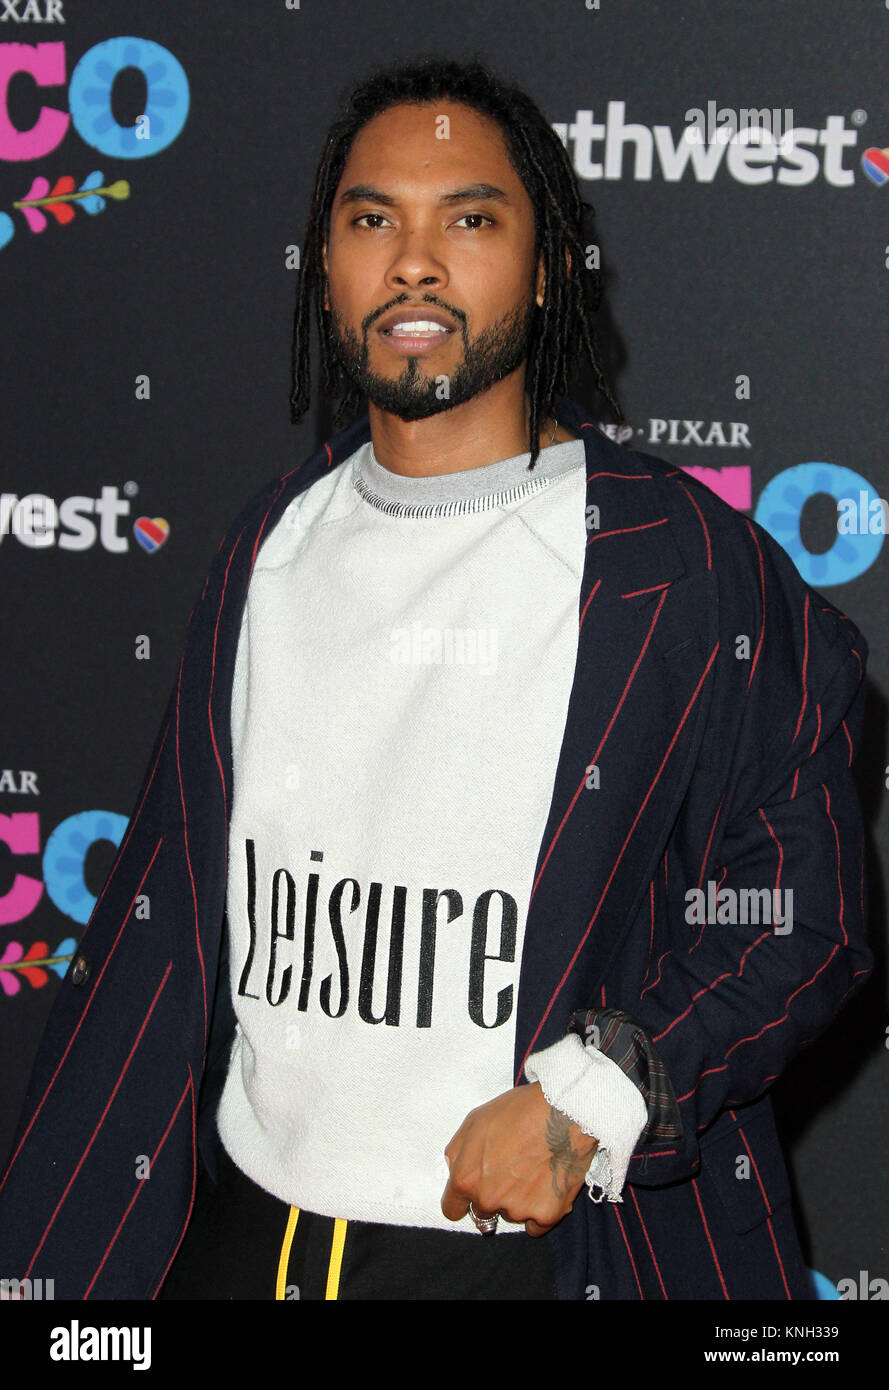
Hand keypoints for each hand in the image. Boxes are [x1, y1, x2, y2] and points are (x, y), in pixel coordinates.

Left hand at [440, 1082, 598, 1236]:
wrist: (562, 1112)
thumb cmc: (518, 1110)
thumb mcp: (475, 1119)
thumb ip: (457, 1151)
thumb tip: (454, 1170)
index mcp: (465, 1178)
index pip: (451, 1209)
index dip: (461, 1201)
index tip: (472, 1194)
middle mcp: (488, 1199)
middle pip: (483, 1212)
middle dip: (492, 1195)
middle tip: (511, 1170)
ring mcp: (517, 1210)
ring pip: (511, 1215)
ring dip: (518, 1200)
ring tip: (533, 1168)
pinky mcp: (546, 1215)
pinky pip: (536, 1225)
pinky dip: (539, 1211)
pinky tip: (546, 1186)